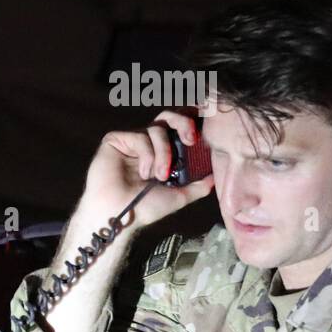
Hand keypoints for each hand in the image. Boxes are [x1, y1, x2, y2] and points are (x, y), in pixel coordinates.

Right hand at [82, 109, 213, 229]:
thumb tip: (216, 177)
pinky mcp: (116, 139)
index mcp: (162, 152)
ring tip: (159, 176)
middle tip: (191, 139)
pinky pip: (140, 136)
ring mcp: (132, 139)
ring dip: (163, 153)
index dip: (190, 122)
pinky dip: (147, 156)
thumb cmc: (146, 207)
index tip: (203, 127)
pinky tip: (143, 174)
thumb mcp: (179, 196)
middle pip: (168, 117)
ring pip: (157, 129)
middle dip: (183, 123)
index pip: (177, 129)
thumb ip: (198, 185)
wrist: (120, 214)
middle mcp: (148, 143)